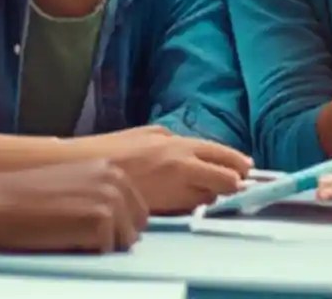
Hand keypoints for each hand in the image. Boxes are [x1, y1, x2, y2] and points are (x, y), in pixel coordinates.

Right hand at [0, 160, 147, 252]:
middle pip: (137, 228)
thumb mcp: (71, 185)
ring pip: (124, 243)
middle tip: (74, 234)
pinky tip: (61, 238)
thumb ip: (99, 196)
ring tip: (66, 234)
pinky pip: (107, 252)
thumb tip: (123, 225)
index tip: (88, 230)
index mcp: (110, 168)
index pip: (138, 212)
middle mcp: (116, 178)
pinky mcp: (100, 219)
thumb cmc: (22, 199)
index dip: (117, 229)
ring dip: (99, 246)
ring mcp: (110, 197)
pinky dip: (86, 252)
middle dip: (113, 239)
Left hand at [103, 131, 252, 214]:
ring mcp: (163, 135)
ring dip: (216, 151)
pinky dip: (194, 146)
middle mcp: (178, 145)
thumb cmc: (119, 190)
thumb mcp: (160, 202)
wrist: (82, 160)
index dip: (235, 182)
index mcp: (183, 166)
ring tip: (228, 159)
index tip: (244, 187)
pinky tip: (192, 153)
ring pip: (199, 142)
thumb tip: (212, 193)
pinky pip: (181, 138)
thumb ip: (190, 196)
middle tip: (249, 167)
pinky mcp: (149, 131)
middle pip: (216, 151)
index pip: (221, 174)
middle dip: (234, 160)